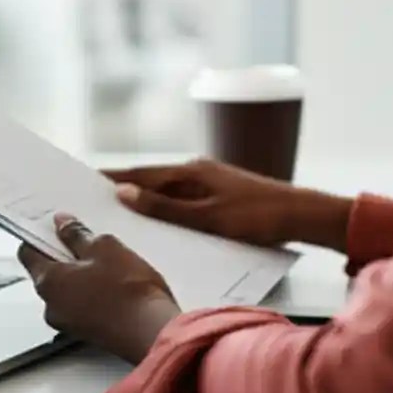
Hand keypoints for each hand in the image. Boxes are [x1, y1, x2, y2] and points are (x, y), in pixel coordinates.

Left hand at [17, 214, 181, 363]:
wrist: (153, 332)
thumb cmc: (128, 290)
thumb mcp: (104, 247)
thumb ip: (77, 233)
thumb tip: (62, 223)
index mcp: (47, 281)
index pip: (28, 252)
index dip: (41, 235)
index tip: (57, 227)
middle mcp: (51, 305)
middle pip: (48, 273)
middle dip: (65, 256)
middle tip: (89, 243)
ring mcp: (68, 323)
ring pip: (66, 291)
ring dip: (81, 277)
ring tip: (108, 265)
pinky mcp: (88, 333)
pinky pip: (82, 307)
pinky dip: (92, 295)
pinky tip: (115, 286)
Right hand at [104, 160, 352, 252]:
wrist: (304, 216)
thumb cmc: (258, 216)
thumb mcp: (206, 218)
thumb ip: (164, 207)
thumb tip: (124, 192)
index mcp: (190, 171)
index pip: (142, 173)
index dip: (114, 177)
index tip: (88, 178)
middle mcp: (197, 171)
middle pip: (152, 180)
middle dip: (125, 188)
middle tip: (96, 198)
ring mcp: (210, 181)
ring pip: (168, 191)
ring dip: (146, 199)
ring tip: (121, 212)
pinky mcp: (221, 194)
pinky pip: (183, 199)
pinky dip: (166, 207)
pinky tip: (161, 221)